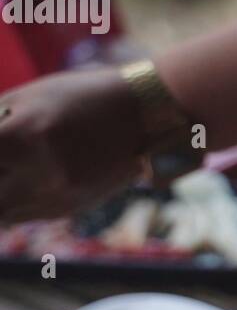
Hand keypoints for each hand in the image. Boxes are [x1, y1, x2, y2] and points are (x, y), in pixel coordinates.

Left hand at [0, 70, 145, 223]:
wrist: (148, 115)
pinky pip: (29, 213)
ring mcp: (59, 194)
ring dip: (5, 192)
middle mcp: (41, 170)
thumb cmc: (83, 96)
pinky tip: (32, 178)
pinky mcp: (72, 207)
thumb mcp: (29, 98)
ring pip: (3, 211)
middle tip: (5, 164)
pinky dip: (20, 200)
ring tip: (14, 172)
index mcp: (24, 133)